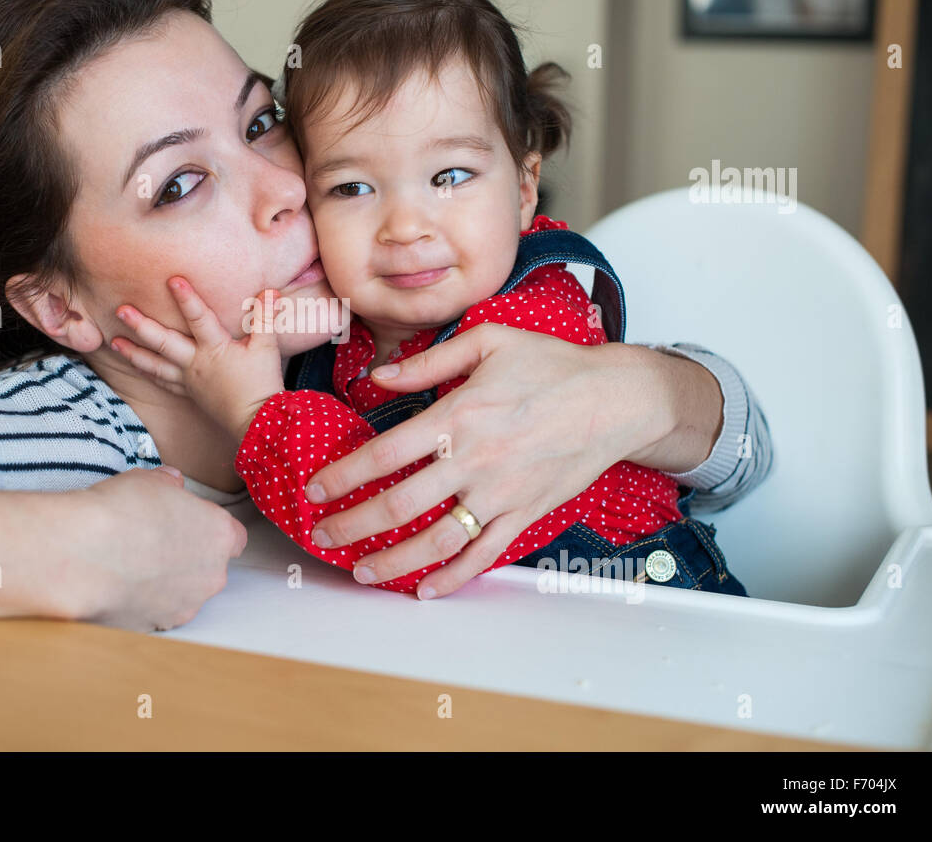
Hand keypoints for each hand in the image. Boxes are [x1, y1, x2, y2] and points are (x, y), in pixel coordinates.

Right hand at [57, 466, 247, 630]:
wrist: (84, 556)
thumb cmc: (120, 512)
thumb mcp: (147, 480)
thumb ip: (167, 484)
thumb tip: (170, 483)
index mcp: (219, 534)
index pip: (233, 537)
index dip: (208, 528)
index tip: (186, 522)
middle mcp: (211, 575)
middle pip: (209, 566)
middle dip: (187, 556)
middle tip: (152, 541)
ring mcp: (185, 605)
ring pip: (184, 593)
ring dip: (165, 582)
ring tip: (131, 564)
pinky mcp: (157, 626)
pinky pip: (157, 612)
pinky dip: (143, 602)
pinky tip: (119, 585)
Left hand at [111, 277, 285, 442]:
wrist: (256, 422)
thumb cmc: (262, 384)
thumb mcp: (267, 348)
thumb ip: (265, 317)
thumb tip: (270, 290)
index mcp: (215, 349)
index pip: (199, 318)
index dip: (187, 298)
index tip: (172, 280)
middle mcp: (196, 363)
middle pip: (163, 342)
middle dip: (141, 325)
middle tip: (121, 311)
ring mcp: (189, 380)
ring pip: (155, 365)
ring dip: (134, 353)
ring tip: (114, 342)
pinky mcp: (189, 392)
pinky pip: (163, 382)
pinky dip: (148, 373)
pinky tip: (137, 366)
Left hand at [303, 323, 671, 598]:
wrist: (616, 398)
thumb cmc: (552, 365)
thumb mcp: (487, 341)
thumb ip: (428, 361)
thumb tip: (379, 376)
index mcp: (457, 415)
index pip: (384, 454)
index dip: (342, 475)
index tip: (315, 488)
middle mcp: (474, 460)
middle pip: (399, 505)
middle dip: (351, 525)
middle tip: (322, 535)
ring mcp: (501, 493)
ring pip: (436, 540)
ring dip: (392, 562)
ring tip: (360, 570)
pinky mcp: (525, 513)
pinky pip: (484, 554)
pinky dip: (453, 577)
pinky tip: (426, 589)